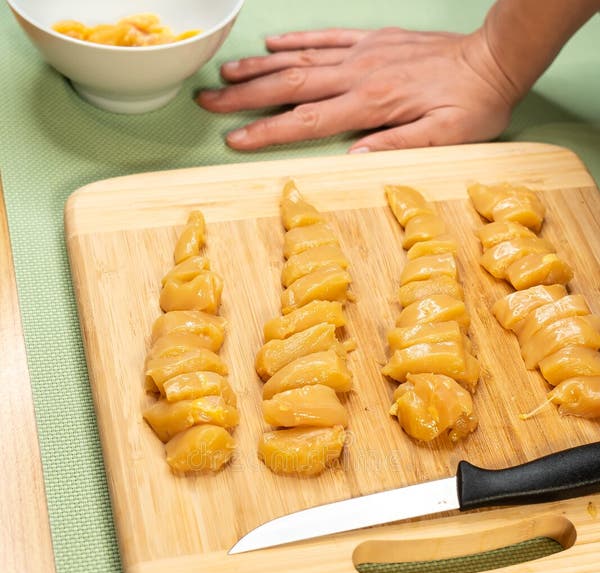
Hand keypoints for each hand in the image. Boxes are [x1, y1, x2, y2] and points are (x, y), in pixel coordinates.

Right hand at [197, 27, 517, 151]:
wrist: (493, 60)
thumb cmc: (471, 106)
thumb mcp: (442, 138)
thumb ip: (396, 146)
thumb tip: (351, 157)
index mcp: (370, 103)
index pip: (306, 120)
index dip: (266, 131)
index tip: (235, 139)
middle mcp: (359, 74)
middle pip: (290, 86)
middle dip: (245, 97)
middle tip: (208, 102)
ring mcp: (363, 53)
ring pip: (301, 59)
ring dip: (260, 68)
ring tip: (224, 75)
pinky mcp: (372, 41)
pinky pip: (327, 38)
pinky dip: (297, 40)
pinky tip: (272, 44)